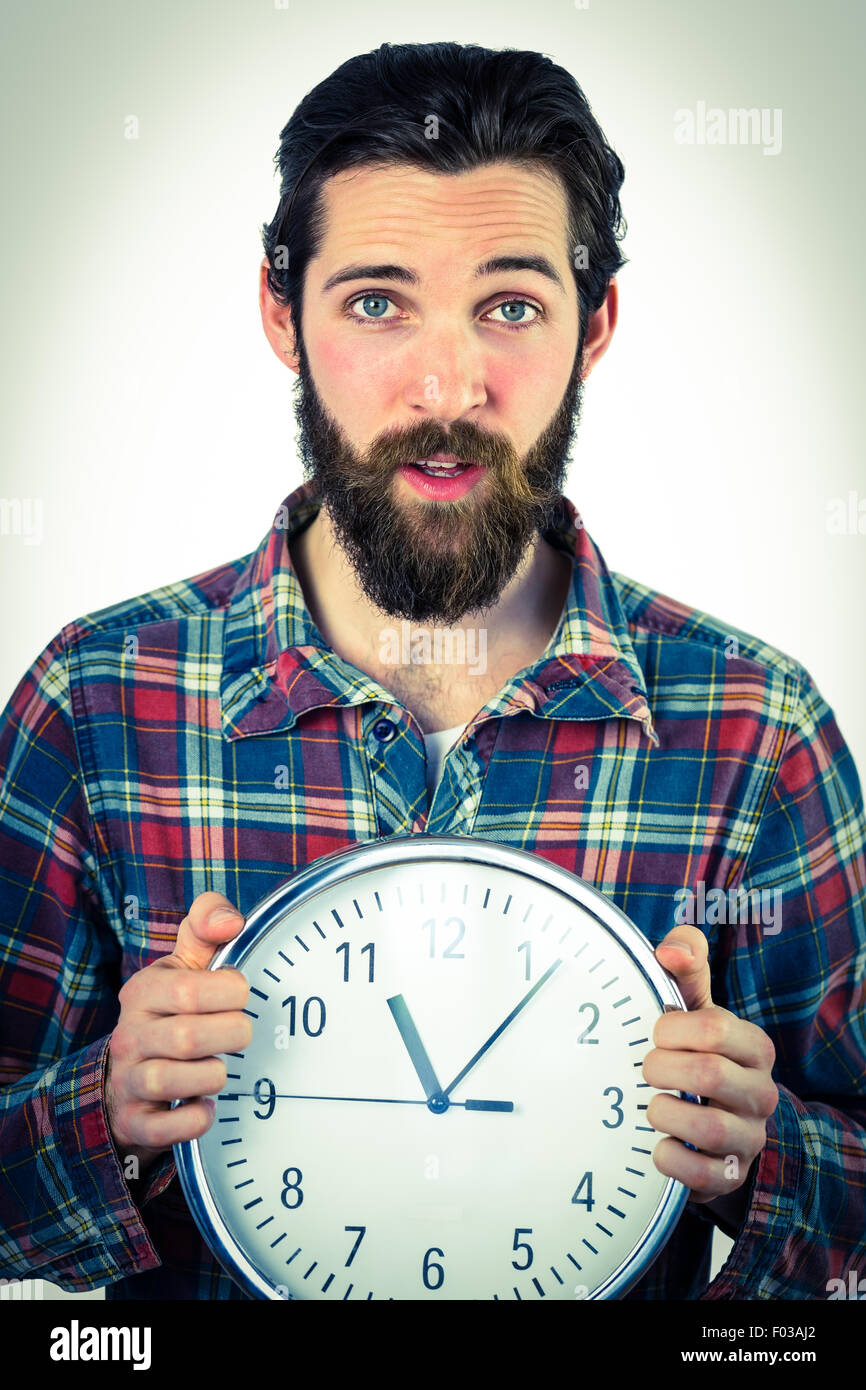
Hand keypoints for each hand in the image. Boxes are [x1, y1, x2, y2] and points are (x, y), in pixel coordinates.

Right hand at [105, 892, 250, 1181]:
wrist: (132, 1073)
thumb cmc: (173, 1010)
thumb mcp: (186, 963)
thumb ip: (207, 926)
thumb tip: (230, 921)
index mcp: (143, 992)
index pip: (188, 989)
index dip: (229, 992)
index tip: (242, 995)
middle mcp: (130, 1036)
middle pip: (186, 1037)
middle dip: (231, 1035)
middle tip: (243, 1033)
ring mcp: (128, 1080)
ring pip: (171, 1081)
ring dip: (213, 1076)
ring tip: (223, 1068)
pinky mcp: (135, 1122)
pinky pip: (163, 1127)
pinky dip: (194, 1120)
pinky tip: (208, 1106)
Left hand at [643, 925, 777, 1215]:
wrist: (709, 1120)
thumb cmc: (695, 1051)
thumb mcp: (694, 1006)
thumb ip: (685, 965)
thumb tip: (669, 952)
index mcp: (755, 1047)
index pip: (714, 1028)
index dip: (671, 1028)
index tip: (655, 1033)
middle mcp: (761, 1093)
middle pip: (708, 1074)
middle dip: (661, 1068)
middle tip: (645, 1069)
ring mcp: (748, 1138)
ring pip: (708, 1129)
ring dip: (664, 1113)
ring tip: (652, 1106)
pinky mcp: (728, 1177)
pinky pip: (702, 1175)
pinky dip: (670, 1158)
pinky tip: (658, 1144)